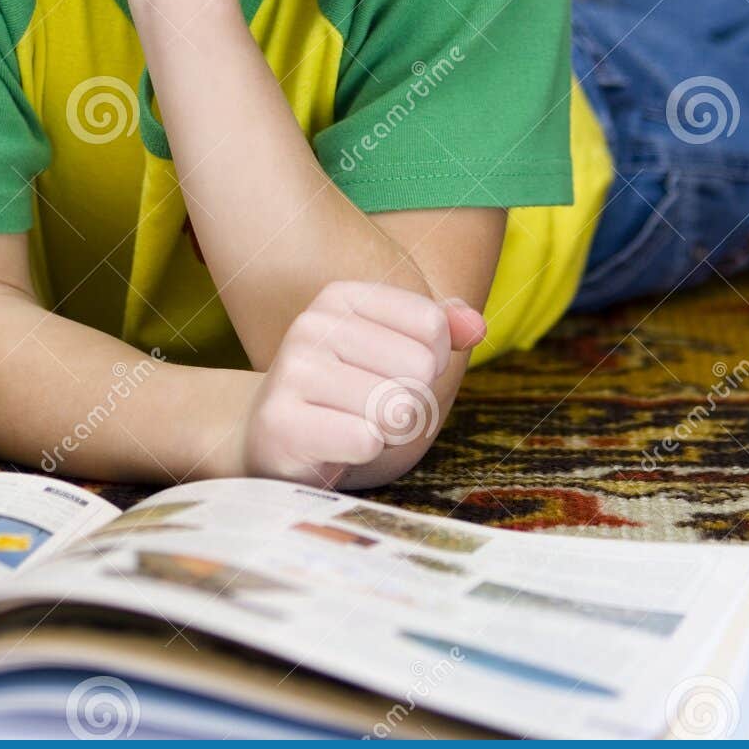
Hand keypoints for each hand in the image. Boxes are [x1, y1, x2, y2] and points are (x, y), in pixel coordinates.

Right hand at [236, 280, 485, 488]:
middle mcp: (312, 324)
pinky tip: (335, 446)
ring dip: (388, 432)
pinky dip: (363, 452)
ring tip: (353, 426)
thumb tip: (478, 328)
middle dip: (410, 403)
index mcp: (340, 296)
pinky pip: (365, 440)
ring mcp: (292, 371)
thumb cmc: (345, 394)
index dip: (430, 364)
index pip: (432, 326)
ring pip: (397, 408)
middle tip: (372, 411)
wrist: (270, 437)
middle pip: (420, 368)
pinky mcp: (281, 422)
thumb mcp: (391, 352)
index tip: (393, 375)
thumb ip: (440, 331)